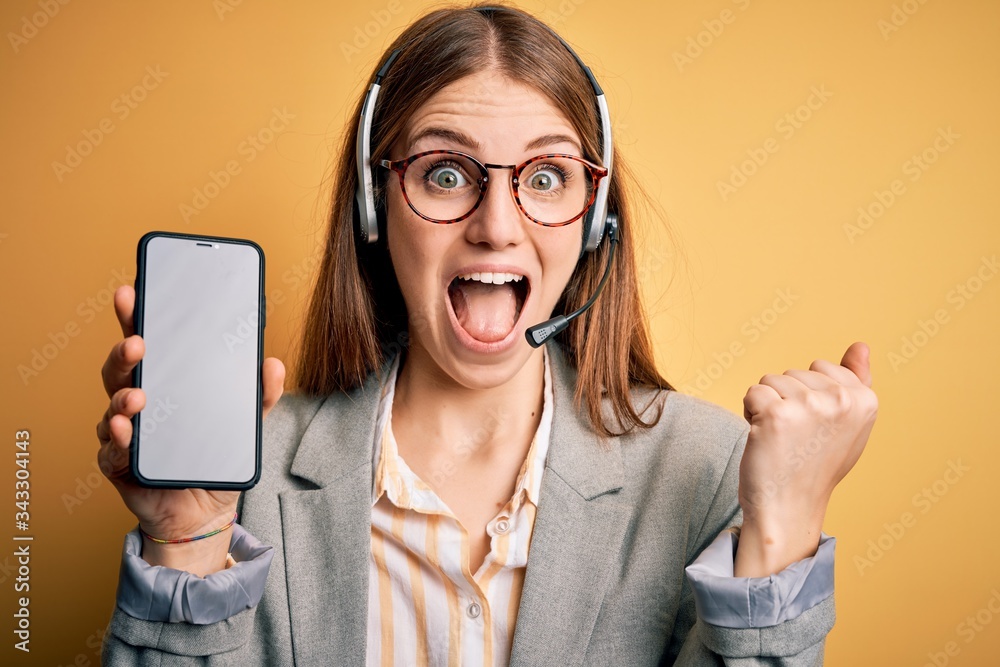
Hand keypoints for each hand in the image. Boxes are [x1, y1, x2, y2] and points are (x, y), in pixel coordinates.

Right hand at [96, 285, 285, 574]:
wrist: (205, 511)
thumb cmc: (215, 457)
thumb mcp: (245, 424)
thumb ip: (260, 395)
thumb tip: (273, 364)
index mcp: (166, 382)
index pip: (149, 341)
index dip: (137, 315)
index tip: (133, 290)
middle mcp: (140, 401)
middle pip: (123, 367)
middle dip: (125, 350)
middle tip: (138, 341)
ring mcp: (127, 431)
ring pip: (113, 405)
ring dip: (121, 396)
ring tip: (136, 395)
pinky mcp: (120, 464)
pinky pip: (111, 449)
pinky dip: (116, 439)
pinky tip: (124, 430)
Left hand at [734, 341, 877, 575]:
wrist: (788, 508)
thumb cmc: (814, 465)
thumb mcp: (846, 424)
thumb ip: (854, 382)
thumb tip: (860, 345)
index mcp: (865, 399)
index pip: (821, 367)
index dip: (809, 395)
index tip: (816, 429)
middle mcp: (842, 400)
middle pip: (793, 373)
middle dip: (786, 400)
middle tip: (796, 438)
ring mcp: (810, 407)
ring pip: (770, 380)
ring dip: (767, 407)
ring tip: (781, 439)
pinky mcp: (777, 415)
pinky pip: (752, 393)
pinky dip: (750, 414)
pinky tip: (764, 439)